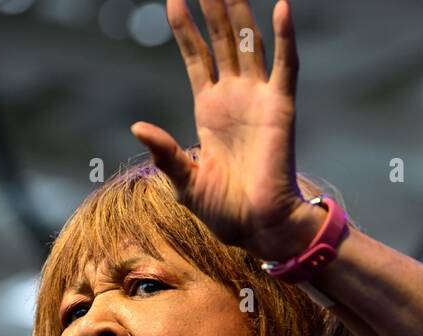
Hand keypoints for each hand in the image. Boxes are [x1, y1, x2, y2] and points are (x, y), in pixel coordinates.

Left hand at [130, 0, 321, 262]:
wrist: (256, 228)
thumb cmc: (222, 212)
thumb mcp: (183, 181)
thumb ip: (163, 151)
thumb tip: (137, 125)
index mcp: (210, 111)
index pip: (196, 58)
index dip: (186, 30)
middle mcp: (235, 98)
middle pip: (222, 40)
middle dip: (213, 8)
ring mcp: (259, 99)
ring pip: (249, 43)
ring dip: (240, 12)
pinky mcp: (281, 108)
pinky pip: (285, 66)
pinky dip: (285, 37)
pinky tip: (281, 7)